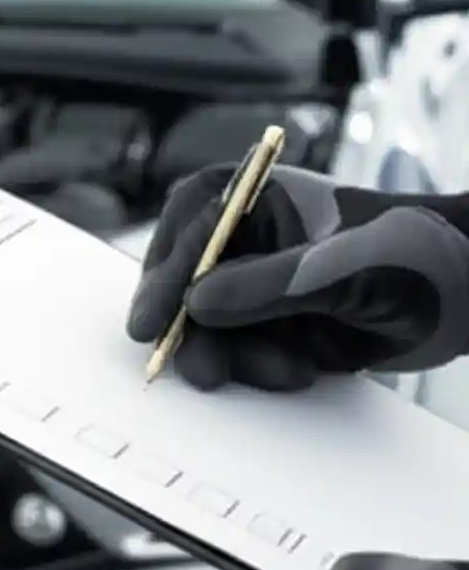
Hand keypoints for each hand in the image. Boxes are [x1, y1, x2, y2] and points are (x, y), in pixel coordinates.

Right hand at [127, 164, 468, 389]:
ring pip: (207, 329)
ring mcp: (253, 284)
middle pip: (183, 285)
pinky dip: (258, 369)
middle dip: (197, 333)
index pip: (191, 235)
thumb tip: (196, 303)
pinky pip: (237, 352)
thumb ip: (268, 285)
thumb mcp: (346, 268)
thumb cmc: (419, 256)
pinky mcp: (268, 324)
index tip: (149, 325)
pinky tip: (300, 368)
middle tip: (207, 371)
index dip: (165, 281)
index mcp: (255, 198)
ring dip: (238, 358)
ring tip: (289, 370)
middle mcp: (243, 239)